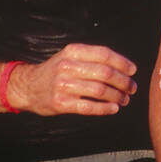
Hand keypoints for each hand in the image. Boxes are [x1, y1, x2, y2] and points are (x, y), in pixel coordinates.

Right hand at [7, 43, 137, 115]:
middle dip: (123, 82)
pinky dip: (105, 108)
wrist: (27, 86)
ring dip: (117, 96)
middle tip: (132, 88)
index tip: (133, 70)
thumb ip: (92, 57)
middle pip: (105, 73)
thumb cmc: (55, 71)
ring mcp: (63, 85)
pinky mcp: (61, 103)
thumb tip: (123, 66)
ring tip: (125, 99)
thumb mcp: (69, 56)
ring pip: (100, 91)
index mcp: (73, 52)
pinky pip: (89, 106)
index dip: (122, 63)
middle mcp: (68, 67)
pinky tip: (113, 108)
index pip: (104, 54)